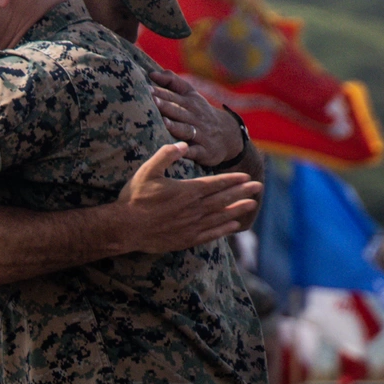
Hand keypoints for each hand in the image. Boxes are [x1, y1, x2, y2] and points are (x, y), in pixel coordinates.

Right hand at [113, 142, 261, 254]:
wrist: (125, 228)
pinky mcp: (186, 239)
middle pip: (224, 199)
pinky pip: (211, 234)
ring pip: (221, 216)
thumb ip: (166, 155)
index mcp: (187, 191)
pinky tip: (234, 225)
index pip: (216, 183)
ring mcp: (192, 225)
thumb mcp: (147, 170)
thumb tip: (184, 144)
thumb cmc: (134, 197)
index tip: (246, 176)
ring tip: (253, 204)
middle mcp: (194, 209)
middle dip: (243, 192)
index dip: (232, 179)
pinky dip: (224, 229)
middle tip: (259, 186)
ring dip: (238, 209)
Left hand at [149, 70, 242, 165]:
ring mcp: (200, 133)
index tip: (146, 88)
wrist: (228, 134)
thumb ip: (172, 82)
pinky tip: (177, 151)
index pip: (174, 94)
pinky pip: (194, 151)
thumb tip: (151, 74)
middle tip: (151, 100)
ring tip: (163, 122)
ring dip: (175, 126)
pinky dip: (186, 151)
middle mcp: (195, 116)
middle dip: (165, 105)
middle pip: (178, 110)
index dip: (161, 91)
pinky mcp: (204, 151)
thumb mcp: (191, 94)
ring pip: (185, 129)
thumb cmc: (199, 112)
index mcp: (190, 101)